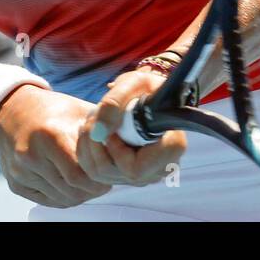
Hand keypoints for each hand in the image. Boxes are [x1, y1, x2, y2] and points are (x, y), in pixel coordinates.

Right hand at [0, 85, 112, 207]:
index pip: (80, 175)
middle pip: (72, 190)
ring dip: (79, 194)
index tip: (108, 176)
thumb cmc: (50, 109)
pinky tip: (69, 182)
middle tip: (101, 181)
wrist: (11, 111)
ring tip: (86, 179)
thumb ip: (101, 129)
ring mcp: (20, 171)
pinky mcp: (15, 183)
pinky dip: (63, 195)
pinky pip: (48, 200)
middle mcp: (30, 155)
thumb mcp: (78, 111)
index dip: (98, 180)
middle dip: (92, 190)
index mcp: (49, 136)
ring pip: (62, 198)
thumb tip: (129, 144)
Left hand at [76, 68, 187, 185]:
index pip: (135, 169)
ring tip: (92, 120)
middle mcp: (160, 168)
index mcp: (171, 148)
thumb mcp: (134, 83)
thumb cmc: (147, 87)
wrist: (149, 95)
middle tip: (92, 118)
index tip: (112, 128)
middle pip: (115, 173)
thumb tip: (97, 132)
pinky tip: (92, 133)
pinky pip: (98, 174)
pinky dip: (88, 153)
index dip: (115, 150)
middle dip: (95, 145)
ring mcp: (144, 175)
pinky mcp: (129, 175)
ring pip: (102, 175)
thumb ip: (114, 103)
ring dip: (88, 146)